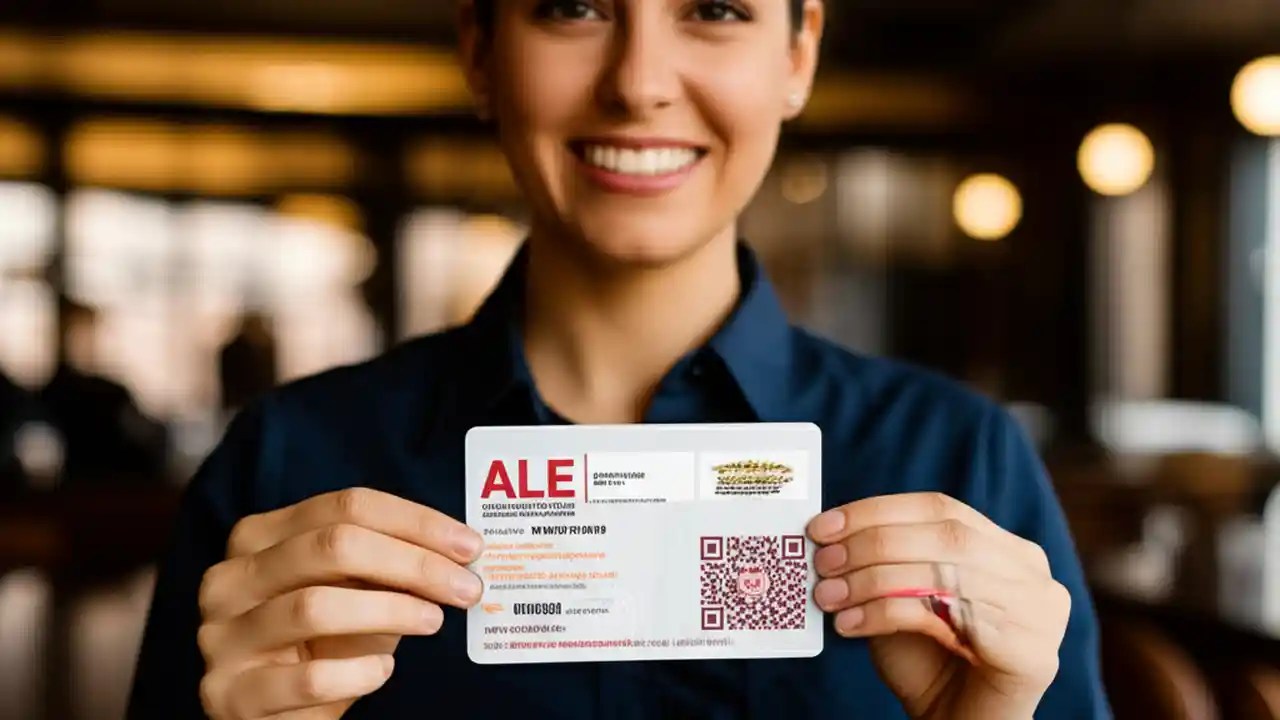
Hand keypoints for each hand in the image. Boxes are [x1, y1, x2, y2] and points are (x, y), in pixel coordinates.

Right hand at [196, 488, 484, 718]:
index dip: (416, 522)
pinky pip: (308, 678)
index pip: (346, 506)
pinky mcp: (228, 695)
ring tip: (434, 621)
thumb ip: (387, 565)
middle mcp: (230, 579)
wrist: (268, 714)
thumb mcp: (350, 593)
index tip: (470, 545)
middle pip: (332, 547)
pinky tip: (383, 668)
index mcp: (259, 537)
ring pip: (316, 606)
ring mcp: (222, 637)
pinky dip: (358, 671)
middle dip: (413, 563)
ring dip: (391, 611)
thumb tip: (459, 550)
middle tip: (466, 586)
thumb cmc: (318, 645)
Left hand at [807, 493, 1069, 719]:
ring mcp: (1039, 612)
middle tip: (822, 560)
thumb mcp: (902, 597)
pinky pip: (948, 617)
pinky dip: (888, 614)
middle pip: (946, 535)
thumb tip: (830, 533)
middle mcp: (1031, 573)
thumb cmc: (929, 663)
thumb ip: (884, 561)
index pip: (941, 508)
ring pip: (945, 573)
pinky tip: (851, 626)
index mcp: (1006, 548)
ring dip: (873, 579)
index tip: (824, 525)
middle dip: (873, 543)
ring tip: (828, 595)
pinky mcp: (1032, 653)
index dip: (878, 512)